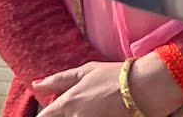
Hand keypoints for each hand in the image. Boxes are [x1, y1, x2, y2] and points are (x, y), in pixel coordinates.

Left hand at [33, 55, 182, 116]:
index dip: (45, 115)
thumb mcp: (87, 70)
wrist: (146, 87)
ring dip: (80, 115)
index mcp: (68, 103)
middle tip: (83, 105)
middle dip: (66, 114)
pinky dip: (92, 116)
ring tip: (96, 106)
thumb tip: (36, 84)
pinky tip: (104, 110)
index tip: (51, 112)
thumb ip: (59, 79)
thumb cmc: (117, 76)